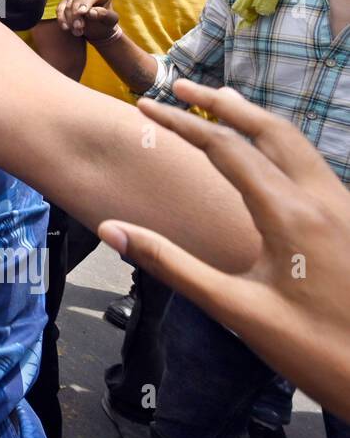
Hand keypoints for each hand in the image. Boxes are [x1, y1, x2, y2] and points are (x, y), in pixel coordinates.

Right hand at [56, 0, 118, 41]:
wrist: (98, 30)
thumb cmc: (106, 24)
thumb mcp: (111, 21)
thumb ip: (105, 15)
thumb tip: (91, 12)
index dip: (86, 3)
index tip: (81, 13)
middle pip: (77, 0)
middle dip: (76, 15)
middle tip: (79, 28)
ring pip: (68, 5)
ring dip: (70, 20)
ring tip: (77, 32)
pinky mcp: (65, 4)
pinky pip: (60, 9)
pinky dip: (61, 19)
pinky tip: (66, 28)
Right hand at [98, 80, 349, 423]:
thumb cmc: (312, 351)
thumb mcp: (234, 309)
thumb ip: (171, 264)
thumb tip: (112, 230)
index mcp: (290, 214)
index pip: (225, 147)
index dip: (180, 123)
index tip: (144, 107)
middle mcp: (322, 198)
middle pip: (267, 128)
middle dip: (220, 102)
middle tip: (180, 86)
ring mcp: (342, 207)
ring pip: (295, 141)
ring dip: (252, 117)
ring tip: (217, 103)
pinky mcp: (349, 220)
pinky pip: (309, 163)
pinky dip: (276, 141)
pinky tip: (260, 154)